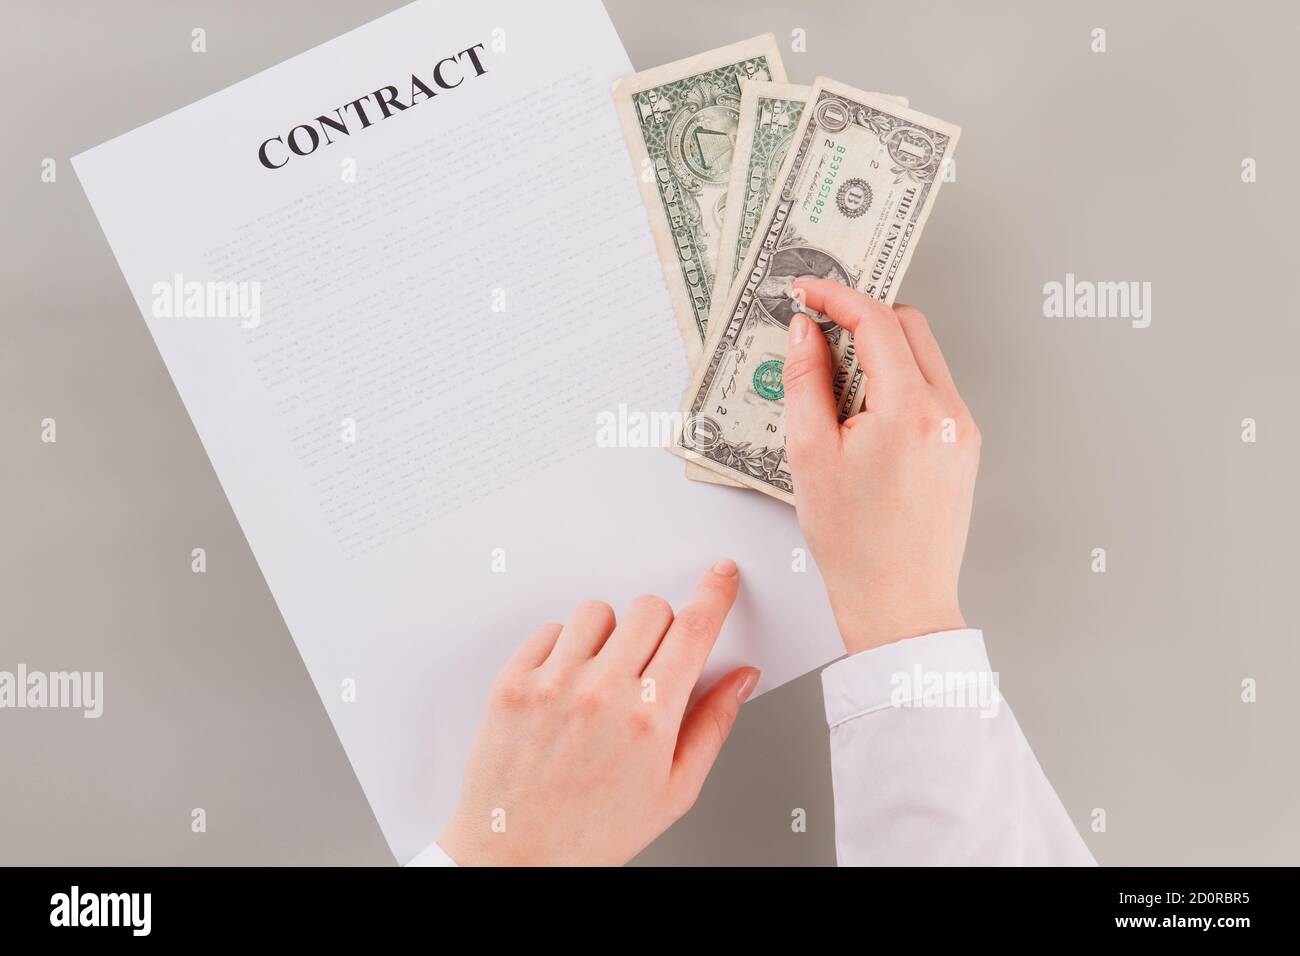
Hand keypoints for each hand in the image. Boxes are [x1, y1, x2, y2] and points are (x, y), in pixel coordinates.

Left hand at [438, 561, 758, 865]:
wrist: (518, 857)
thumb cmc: (593, 834)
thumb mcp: (674, 791)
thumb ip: (713, 725)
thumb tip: (740, 679)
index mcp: (649, 719)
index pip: (694, 629)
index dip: (714, 594)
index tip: (721, 576)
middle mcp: (601, 693)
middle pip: (650, 609)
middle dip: (661, 627)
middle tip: (651, 663)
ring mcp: (552, 684)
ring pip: (598, 612)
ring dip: (609, 635)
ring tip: (602, 678)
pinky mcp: (513, 683)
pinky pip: (550, 630)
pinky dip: (564, 648)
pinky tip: (567, 687)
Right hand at [784, 278, 978, 655]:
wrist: (899, 601)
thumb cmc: (854, 542)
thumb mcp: (809, 455)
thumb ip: (805, 381)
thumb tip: (805, 331)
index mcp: (911, 410)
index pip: (877, 322)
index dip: (836, 296)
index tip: (807, 290)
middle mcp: (949, 411)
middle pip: (909, 327)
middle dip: (862, 317)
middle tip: (818, 327)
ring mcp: (963, 428)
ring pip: (923, 357)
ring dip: (879, 351)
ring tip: (834, 383)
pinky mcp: (965, 445)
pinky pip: (931, 390)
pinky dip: (896, 382)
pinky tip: (861, 413)